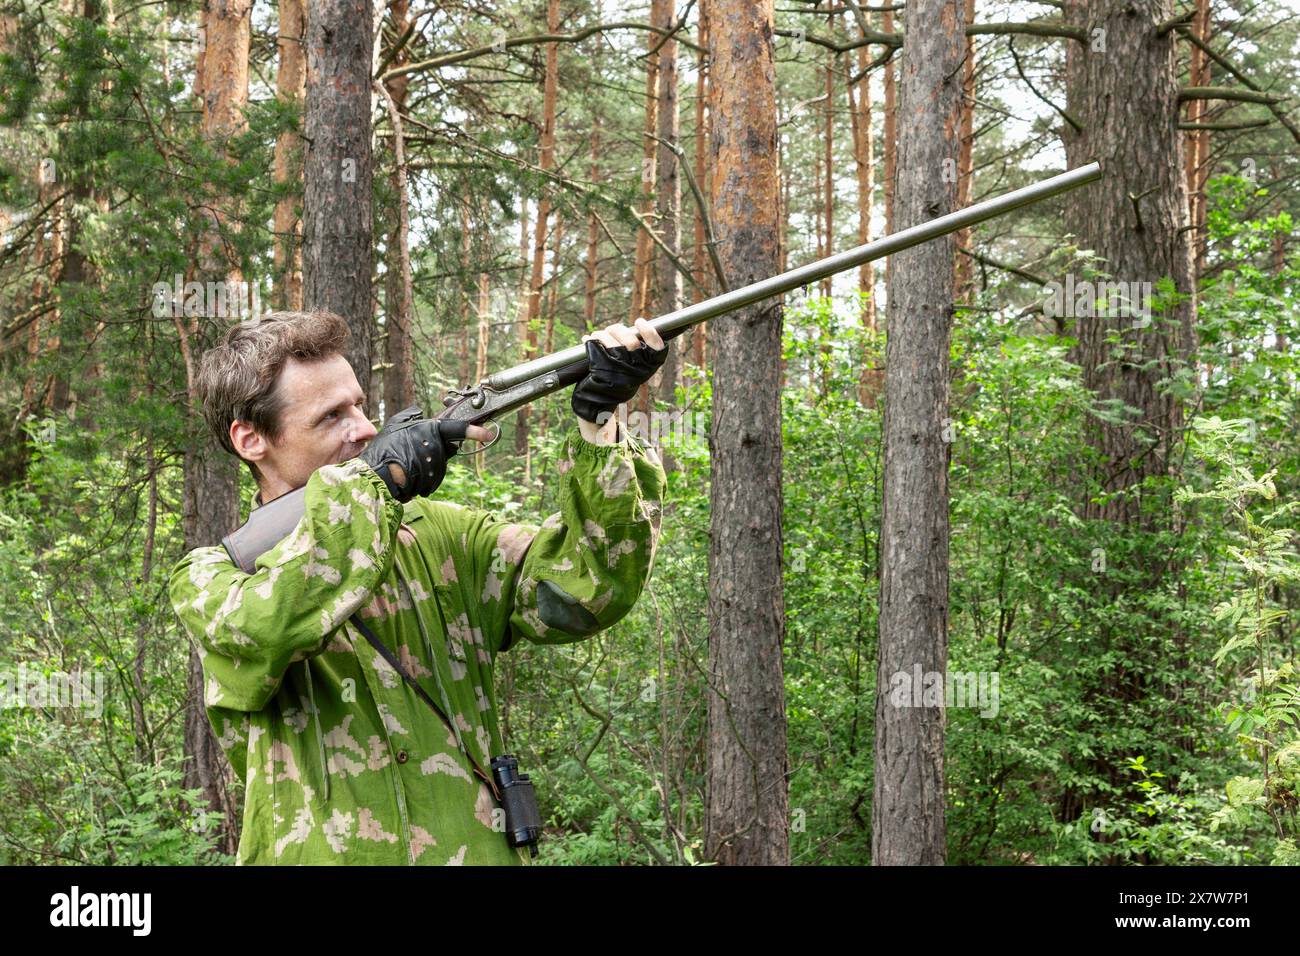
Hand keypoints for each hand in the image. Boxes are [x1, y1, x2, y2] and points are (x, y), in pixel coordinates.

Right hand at [359, 406, 491, 502]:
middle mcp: (436, 447)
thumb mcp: (394, 426)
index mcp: (430, 430)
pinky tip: (407, 478)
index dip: (475, 431)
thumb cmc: (384, 449)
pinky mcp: (431, 481)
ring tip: (406, 467)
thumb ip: (409, 417)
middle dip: (435, 454)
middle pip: (447, 451)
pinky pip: (432, 482)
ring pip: (438, 468)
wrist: (374, 476)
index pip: (457, 429)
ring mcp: (435, 466)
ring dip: (425, 469)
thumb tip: (418, 411)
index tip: (489, 433)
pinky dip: (421, 482)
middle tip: (414, 455)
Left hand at [571, 317, 667, 424]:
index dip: (651, 333)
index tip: (639, 322)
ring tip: (596, 335)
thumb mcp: (631, 368)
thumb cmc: (616, 379)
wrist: (598, 401)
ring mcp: (621, 373)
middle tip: (610, 330)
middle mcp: (638, 372)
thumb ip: (635, 351)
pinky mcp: (604, 373)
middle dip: (617, 330)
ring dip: (601, 335)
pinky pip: (597, 350)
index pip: (658, 349)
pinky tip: (586, 340)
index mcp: (647, 369)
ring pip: (613, 344)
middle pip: (631, 341)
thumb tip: (631, 329)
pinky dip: (590, 343)